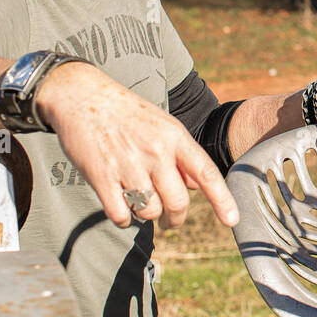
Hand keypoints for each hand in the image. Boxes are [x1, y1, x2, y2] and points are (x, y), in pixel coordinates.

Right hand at [35, 62, 238, 229]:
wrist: (83, 95)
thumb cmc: (127, 113)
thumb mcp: (163, 125)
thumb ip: (181, 155)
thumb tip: (198, 184)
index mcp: (175, 137)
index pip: (205, 173)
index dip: (222, 200)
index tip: (233, 221)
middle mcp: (156, 151)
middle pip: (178, 202)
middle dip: (175, 219)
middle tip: (169, 221)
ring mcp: (128, 164)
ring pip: (149, 211)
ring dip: (145, 215)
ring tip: (138, 201)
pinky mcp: (102, 176)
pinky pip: (121, 214)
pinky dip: (123, 218)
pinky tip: (121, 206)